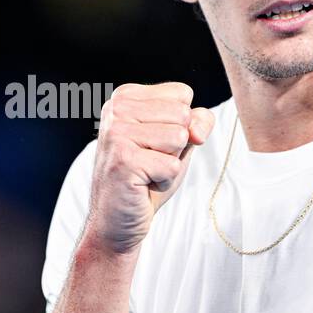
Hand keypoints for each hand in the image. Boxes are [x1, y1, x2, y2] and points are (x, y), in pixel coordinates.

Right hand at [83, 82, 214, 254]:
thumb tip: (197, 130)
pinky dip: (164, 181)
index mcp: (126, 96)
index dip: (181, 123)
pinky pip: (172, 165)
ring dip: (170, 162)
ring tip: (146, 171)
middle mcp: (116, 108)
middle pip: (182, 114)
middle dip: (176, 144)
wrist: (116, 218)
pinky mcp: (123, 159)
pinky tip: (142, 185)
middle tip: (149, 160)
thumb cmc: (146, 177)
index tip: (155, 142)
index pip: (182, 93)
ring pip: (179, 137)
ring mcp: (117, 133)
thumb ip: (196, 122)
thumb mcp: (177, 143)